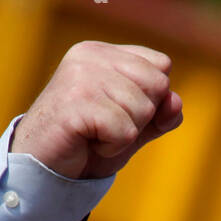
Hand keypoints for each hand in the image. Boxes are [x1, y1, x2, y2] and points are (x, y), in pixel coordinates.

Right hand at [11, 40, 183, 179]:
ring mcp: (81, 77)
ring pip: (143, 110)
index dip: (153, 99)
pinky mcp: (75, 103)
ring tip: (94, 134)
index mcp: (103, 52)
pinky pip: (125, 130)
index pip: (161, 66)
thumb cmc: (89, 143)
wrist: (46, 167)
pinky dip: (113, 146)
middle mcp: (91, 56)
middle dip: (141, 117)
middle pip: (157, 86)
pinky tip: (88, 141)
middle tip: (106, 126)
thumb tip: (175, 101)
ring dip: (124, 135)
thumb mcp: (134, 127)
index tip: (120, 112)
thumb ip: (160, 114)